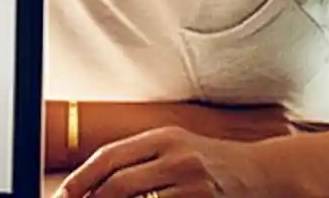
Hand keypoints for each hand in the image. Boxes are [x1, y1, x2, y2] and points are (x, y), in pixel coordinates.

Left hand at [55, 126, 272, 197]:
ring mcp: (192, 182)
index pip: (108, 156)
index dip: (81, 178)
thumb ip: (139, 159)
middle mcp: (176, 156)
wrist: (264, 173)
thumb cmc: (212, 161)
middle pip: (119, 182)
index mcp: (163, 137)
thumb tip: (94, 183)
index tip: (63, 195)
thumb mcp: (175, 148)